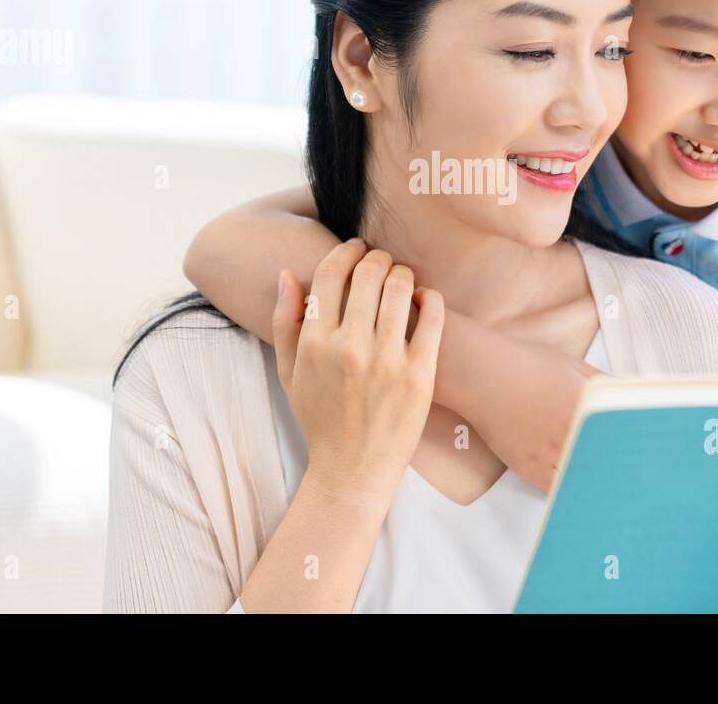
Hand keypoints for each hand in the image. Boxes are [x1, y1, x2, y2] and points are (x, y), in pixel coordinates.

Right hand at [271, 238, 444, 504]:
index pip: (331, 274)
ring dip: (403, 274)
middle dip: (378, 259)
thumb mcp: (288, 373)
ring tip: (403, 280)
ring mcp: (387, 360)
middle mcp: (350, 348)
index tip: (357, 248)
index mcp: (315, 343)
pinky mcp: (419, 374)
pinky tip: (425, 300)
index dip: (346, 251)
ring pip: (401, 288)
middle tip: (382, 263)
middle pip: (369, 274)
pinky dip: (431, 298)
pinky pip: (433, 316)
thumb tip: (287, 274)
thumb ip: (284, 321)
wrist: (352, 469)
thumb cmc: (320, 419)